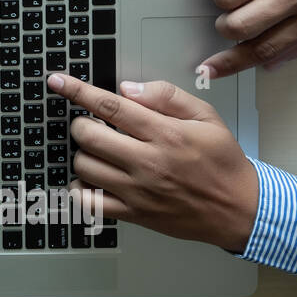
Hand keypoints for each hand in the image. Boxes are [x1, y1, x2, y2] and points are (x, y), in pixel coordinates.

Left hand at [46, 73, 257, 252]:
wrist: (239, 209)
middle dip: (81, 124)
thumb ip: (166, 96)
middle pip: (88, 136)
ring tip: (99, 151)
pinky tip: (93, 179)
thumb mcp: (206, 117)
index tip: (57, 82)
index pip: (110, 106)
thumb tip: (126, 89)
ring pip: (84, 166)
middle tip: (92, 124)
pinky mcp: (134, 214)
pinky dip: (81, 189)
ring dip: (83, 154)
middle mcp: (148, 162)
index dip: (77, 91)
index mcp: (165, 134)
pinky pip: (89, 203)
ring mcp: (138, 191)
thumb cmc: (222, 162)